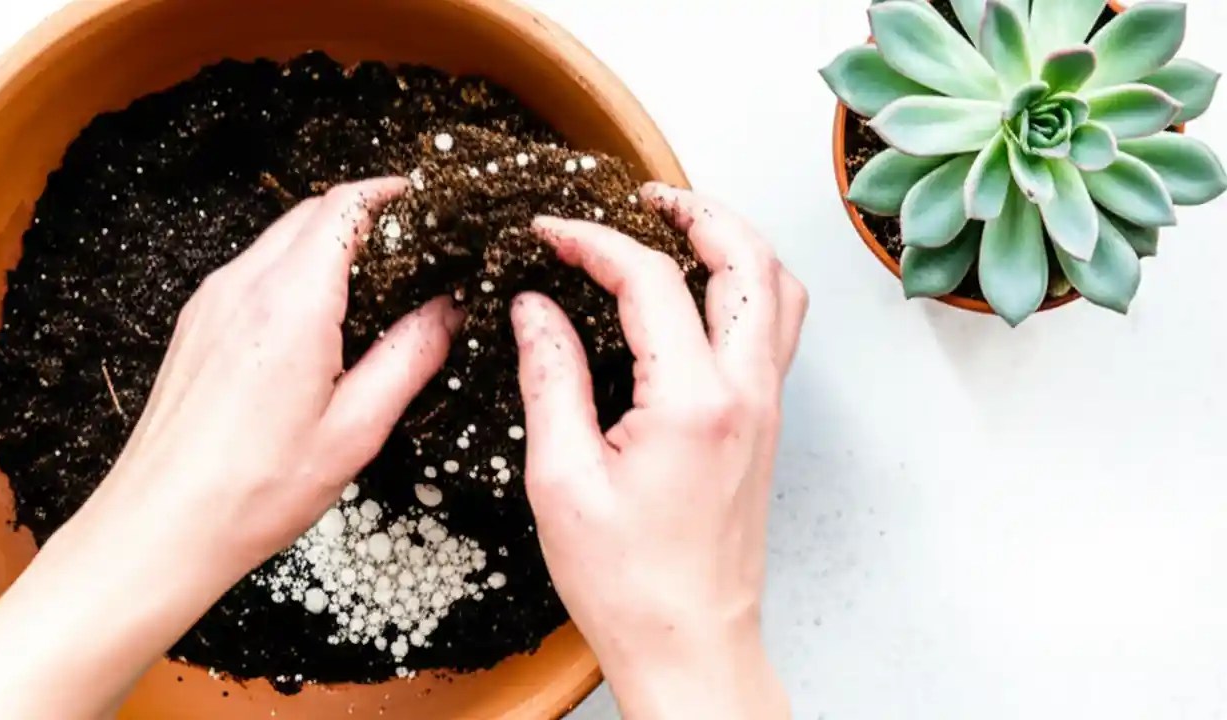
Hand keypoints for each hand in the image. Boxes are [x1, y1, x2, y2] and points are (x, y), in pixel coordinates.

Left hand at [89, 176, 460, 572]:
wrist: (161, 525)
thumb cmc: (255, 489)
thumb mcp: (357, 428)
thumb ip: (410, 355)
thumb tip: (448, 309)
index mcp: (291, 303)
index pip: (343, 207)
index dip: (388, 194)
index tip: (421, 198)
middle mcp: (243, 287)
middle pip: (310, 214)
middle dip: (363, 214)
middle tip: (410, 242)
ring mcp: (211, 303)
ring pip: (278, 241)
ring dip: (326, 243)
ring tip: (372, 282)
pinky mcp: (195, 326)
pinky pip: (252, 272)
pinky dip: (292, 272)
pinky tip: (317, 319)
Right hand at [512, 184, 805, 719]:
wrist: (691, 644)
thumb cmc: (629, 583)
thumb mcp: (561, 479)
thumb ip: (550, 377)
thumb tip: (534, 308)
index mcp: (693, 401)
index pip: (649, 279)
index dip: (592, 240)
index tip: (548, 233)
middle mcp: (745, 392)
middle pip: (747, 258)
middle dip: (696, 209)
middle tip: (642, 195)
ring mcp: (765, 407)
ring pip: (778, 288)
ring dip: (735, 241)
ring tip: (680, 225)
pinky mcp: (764, 424)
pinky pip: (775, 327)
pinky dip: (746, 285)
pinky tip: (700, 293)